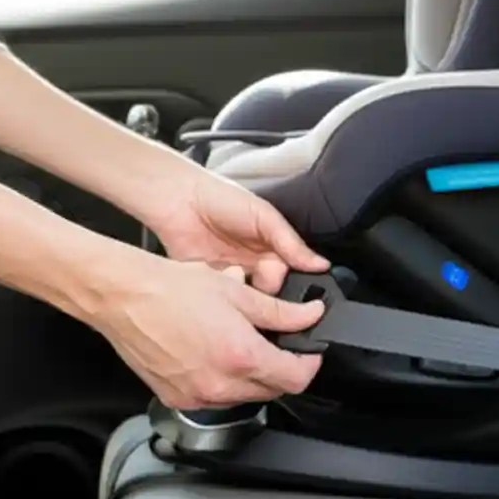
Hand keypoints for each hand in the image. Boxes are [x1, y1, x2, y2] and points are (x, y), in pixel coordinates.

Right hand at [91, 256, 324, 408]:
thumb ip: (280, 311)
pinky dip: (223, 382)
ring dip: (251, 378)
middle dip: (281, 369)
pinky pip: (214, 400)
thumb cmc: (171, 289)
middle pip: (272, 391)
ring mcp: (197, 396)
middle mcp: (220, 385)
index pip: (296, 379)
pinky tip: (212, 355)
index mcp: (241, 357)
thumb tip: (310, 315)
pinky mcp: (177, 399)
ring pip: (243, 397)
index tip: (308, 353)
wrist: (124, 297)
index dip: (309, 364)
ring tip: (238, 344)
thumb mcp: (237, 292)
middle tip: (275, 343)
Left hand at [149, 174, 328, 293]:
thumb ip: (291, 243)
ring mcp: (234, 276)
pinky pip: (226, 300)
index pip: (290, 273)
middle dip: (267, 286)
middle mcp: (255, 264)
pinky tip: (221, 285)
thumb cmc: (220, 198)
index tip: (277, 272)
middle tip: (258, 273)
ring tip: (237, 276)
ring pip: (251, 299)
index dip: (287, 277)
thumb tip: (320, 264)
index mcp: (272, 247)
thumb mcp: (264, 216)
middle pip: (272, 290)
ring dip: (247, 294)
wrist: (178, 201)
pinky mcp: (212, 285)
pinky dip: (226, 297)